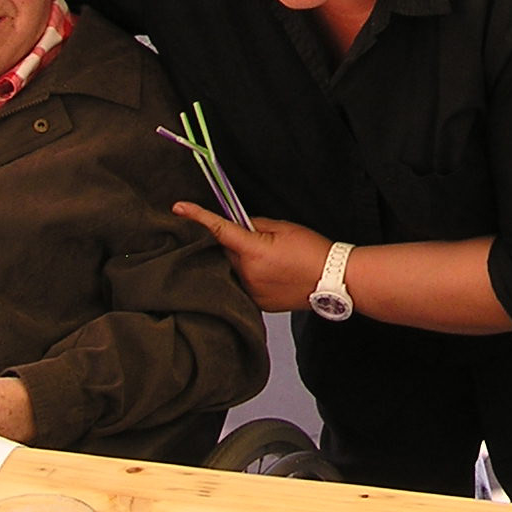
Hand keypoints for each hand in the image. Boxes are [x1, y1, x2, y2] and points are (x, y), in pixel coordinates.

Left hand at [172, 204, 330, 312]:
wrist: (333, 280)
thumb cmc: (313, 251)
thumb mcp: (285, 228)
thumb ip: (256, 224)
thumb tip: (238, 224)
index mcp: (253, 250)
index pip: (218, 229)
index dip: (197, 216)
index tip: (178, 208)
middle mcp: (247, 274)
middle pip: (226, 251)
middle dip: (236, 243)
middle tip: (261, 241)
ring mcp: (250, 292)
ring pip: (234, 269)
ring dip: (243, 261)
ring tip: (271, 261)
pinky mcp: (257, 304)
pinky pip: (243, 285)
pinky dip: (251, 277)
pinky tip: (272, 275)